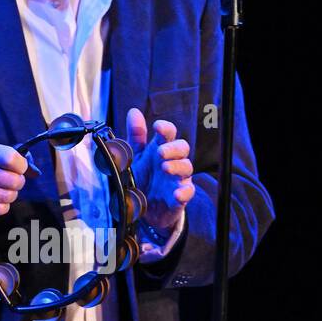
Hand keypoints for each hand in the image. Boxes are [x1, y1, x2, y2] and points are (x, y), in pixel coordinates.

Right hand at [0, 140, 27, 218]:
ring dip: (11, 195)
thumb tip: (35, 172)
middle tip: (12, 181)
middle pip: (12, 181)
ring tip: (3, 190)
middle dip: (18, 182)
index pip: (11, 158)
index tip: (18, 168)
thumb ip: (13, 157)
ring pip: (8, 197)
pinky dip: (3, 206)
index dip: (22, 165)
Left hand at [126, 108, 194, 232]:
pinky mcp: (180, 196)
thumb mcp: (135, 157)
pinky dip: (183, 192)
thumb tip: (134, 111)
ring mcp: (178, 178)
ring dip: (177, 166)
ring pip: (186, 167)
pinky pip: (188, 192)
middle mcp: (172, 161)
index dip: (165, 128)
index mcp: (160, 149)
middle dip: (173, 148)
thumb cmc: (143, 178)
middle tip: (160, 152)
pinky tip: (176, 193)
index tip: (157, 126)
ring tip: (165, 168)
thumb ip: (136, 136)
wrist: (145, 208)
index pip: (168, 133)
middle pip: (182, 147)